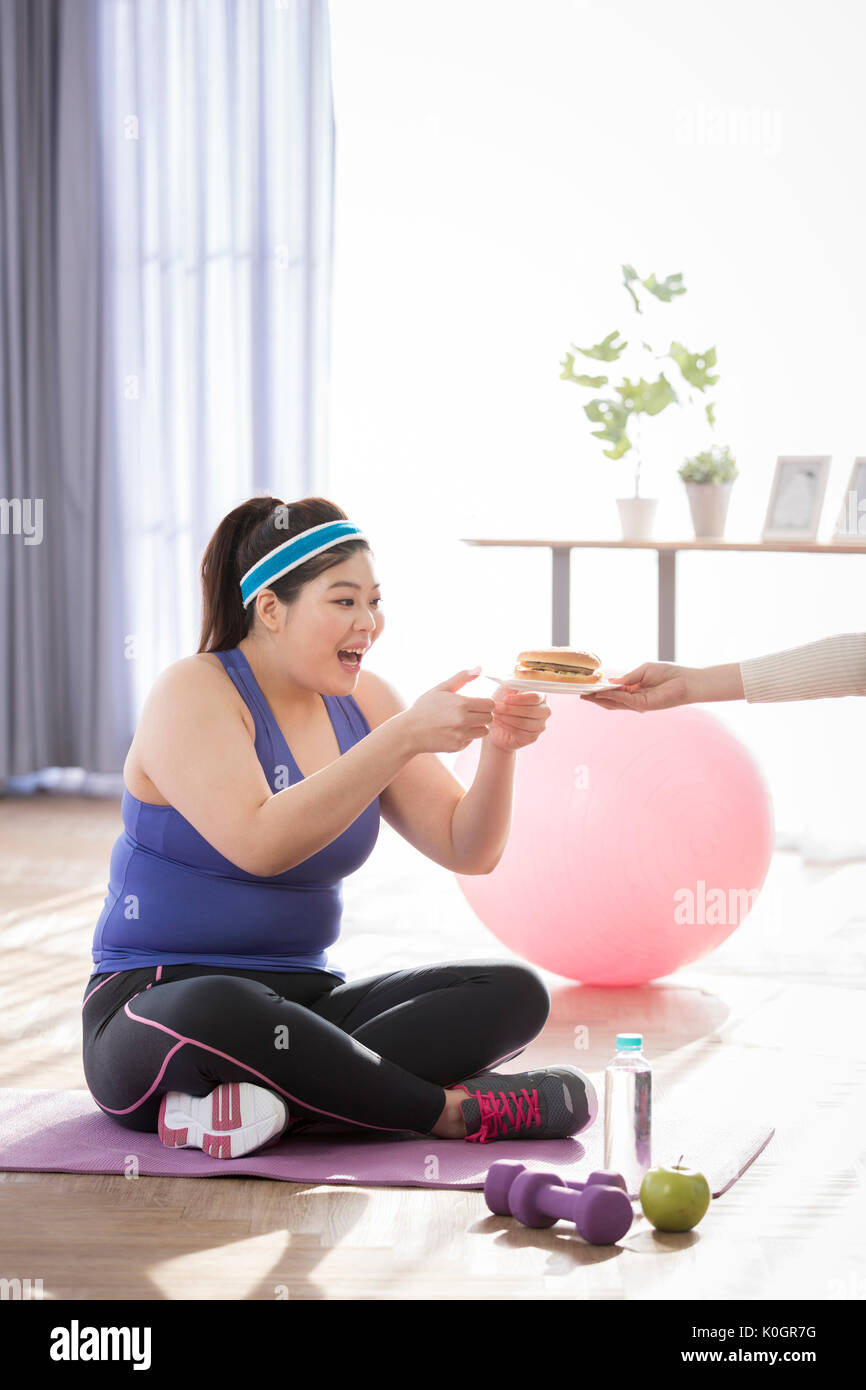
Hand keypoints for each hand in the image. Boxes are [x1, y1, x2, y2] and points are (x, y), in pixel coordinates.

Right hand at [403, 668, 495, 753]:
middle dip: (483, 714)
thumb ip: (462, 678)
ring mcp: (461, 735)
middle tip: (470, 712)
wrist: (409, 732)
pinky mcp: (457, 746)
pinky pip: (472, 740)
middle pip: (489, 718)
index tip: (477, 703)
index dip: (485, 702)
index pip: (490, 704)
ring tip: (463, 722)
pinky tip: (454, 731)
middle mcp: (463, 721)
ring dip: (477, 726)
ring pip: (484, 731)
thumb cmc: (424, 708)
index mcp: (461, 704)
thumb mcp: (441, 689)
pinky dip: (467, 736)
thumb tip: (480, 668)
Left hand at [488, 685, 550, 750]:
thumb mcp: (505, 690)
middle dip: (510, 709)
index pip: (536, 697)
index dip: (520, 698)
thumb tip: (515, 672)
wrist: (496, 725)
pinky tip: (498, 722)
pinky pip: (521, 732)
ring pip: (525, 722)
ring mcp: (540, 725)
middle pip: (531, 710)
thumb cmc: (502, 704)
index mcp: (541, 695)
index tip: (505, 699)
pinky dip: (507, 726)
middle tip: (496, 708)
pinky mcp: (533, 737)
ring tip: (495, 714)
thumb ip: (513, 682)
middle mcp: (544, 710)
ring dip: (507, 717)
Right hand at [579, 661, 695, 711]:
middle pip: (611, 700)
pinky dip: (613, 697)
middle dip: (595, 698)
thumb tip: (611, 682)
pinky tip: (603, 692)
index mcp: (634, 689)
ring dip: (600, 699)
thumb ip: (627, 678)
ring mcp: (638, 703)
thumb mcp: (643, 671)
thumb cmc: (668, 673)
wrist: (686, 680)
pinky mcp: (644, 705)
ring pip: (615, 703)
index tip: (586, 688)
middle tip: (581, 695)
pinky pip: (625, 701)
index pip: (613, 692)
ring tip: (586, 695)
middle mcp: (634, 698)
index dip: (600, 690)